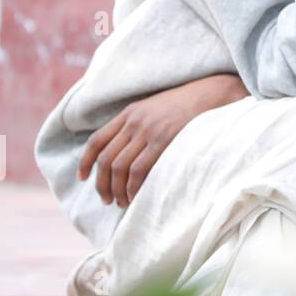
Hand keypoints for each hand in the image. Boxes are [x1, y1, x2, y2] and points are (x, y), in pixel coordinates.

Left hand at [77, 73, 247, 208]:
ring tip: (121, 202)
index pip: (97, 140)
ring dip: (116, 189)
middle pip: (105, 159)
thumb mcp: (155, 108)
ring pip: (119, 167)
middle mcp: (134, 122)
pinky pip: (138, 169)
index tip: (84, 178)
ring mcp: (148, 131)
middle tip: (106, 200)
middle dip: (102, 184)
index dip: (86, 162)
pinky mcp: (163, 140)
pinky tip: (135, 196)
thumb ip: (138, 124)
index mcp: (129, 113)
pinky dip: (132, 187)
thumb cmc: (186, 105)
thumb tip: (125, 150)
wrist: (211, 93)